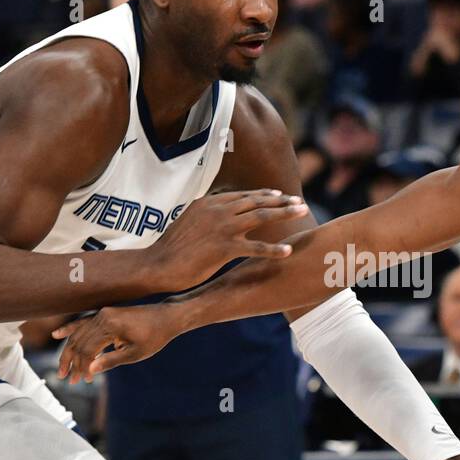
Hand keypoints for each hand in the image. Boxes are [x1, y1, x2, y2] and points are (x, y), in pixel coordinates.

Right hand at [53, 301, 184, 382]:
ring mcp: (103, 313)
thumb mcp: (135, 353)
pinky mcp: (105, 313)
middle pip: (79, 342)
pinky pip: (83, 322)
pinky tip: (57, 334)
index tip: (83, 380)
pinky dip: (71, 329)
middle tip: (66, 379)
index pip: (88, 350)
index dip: (83, 367)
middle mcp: (103, 317)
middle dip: (72, 362)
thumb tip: (90, 370)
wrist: (166, 317)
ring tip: (63, 368)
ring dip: (70, 351)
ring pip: (79, 333)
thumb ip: (111, 361)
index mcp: (110, 326)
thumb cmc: (154, 337)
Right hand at [147, 189, 307, 292]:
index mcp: (209, 203)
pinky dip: (274, 250)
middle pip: (256, 202)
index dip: (264, 194)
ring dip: (284, 214)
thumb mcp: (189, 223)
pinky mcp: (224, 248)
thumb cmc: (172, 248)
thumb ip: (206, 217)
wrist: (157, 264)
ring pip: (261, 217)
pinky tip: (288, 251)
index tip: (279, 195)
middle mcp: (218, 210)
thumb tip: (217, 217)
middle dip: (281, 201)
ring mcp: (222, 228)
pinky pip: (255, 248)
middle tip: (299, 201)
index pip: (243, 195)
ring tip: (302, 212)